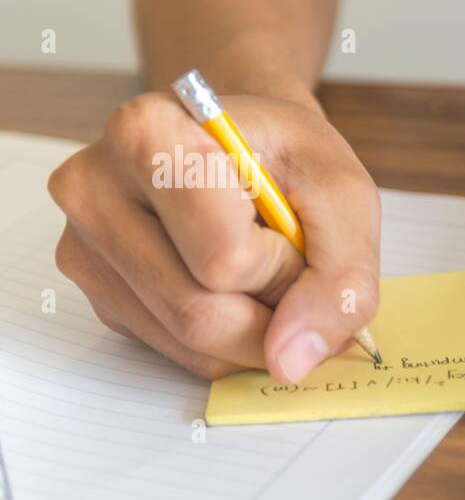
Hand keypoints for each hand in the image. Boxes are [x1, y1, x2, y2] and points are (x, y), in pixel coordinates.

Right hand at [49, 92, 380, 382]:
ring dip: (255, 330)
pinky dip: (228, 339)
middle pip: (199, 315)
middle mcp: (96, 191)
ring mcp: (87, 248)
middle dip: (273, 314)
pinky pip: (177, 352)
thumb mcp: (343, 196)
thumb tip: (292, 362)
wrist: (245, 144)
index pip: (225, 261)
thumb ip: (340, 280)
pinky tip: (234, 286)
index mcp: (148, 137)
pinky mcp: (98, 292)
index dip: (285, 269)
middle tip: (293, 267)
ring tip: (265, 269)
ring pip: (190, 344)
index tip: (296, 235)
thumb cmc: (289, 156)